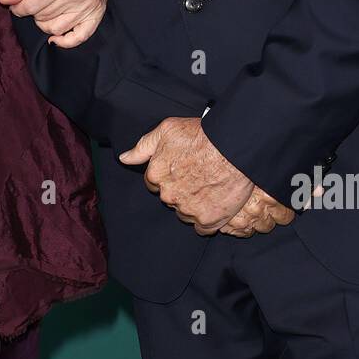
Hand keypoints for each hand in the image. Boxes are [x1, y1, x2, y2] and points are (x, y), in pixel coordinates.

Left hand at [0, 0, 109, 47]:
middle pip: (42, 17)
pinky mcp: (97, 13)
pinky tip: (55, 39)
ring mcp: (88, 6)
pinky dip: (65, 42)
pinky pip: (80, 37)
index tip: (15, 6)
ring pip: (56, 28)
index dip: (18, 8)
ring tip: (45, 11)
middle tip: (34, 2)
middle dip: (32, 12)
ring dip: (44, 23)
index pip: (31, 5)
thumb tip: (5, 1)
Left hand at [119, 117, 294, 236]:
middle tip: (198, 176)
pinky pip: (202, 228)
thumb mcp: (167, 130)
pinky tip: (215, 205)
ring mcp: (188, 210)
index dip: (169, 176)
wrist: (234, 147)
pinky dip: (207, 220)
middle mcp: (169, 195)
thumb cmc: (202, 135)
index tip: (182, 169)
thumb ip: (143, 146)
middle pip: (170, 198)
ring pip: (185, 213)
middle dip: (181, 190)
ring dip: (193, 205)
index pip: (155, 183)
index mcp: (156, 175)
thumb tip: (124, 159)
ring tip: (210, 188)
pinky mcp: (208, 220)